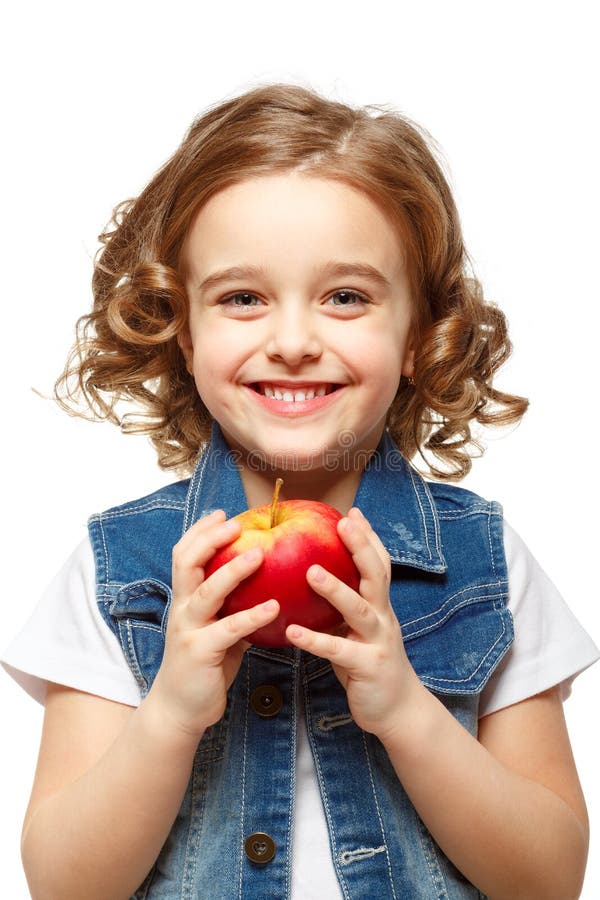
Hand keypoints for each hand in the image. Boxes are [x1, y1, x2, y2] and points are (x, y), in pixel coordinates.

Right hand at [149, 509, 279, 739]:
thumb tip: (267, 583)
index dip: (201, 530)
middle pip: (187, 561)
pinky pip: (229, 630)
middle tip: (237, 523)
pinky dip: (252, 616)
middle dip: (210, 538)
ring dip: (233, 570)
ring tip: (260, 554)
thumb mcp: (217, 628)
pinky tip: (274, 607)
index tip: (223, 512)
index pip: (185, 553)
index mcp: (184, 599)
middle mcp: (182, 609)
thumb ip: (232, 606)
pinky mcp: (201, 653)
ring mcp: (188, 630)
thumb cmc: (205, 666)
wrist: (179, 710)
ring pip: (207, 591)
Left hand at [286, 507, 423, 739]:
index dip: (368, 537)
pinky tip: (292, 633)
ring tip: (311, 571)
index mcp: (381, 605)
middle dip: (361, 547)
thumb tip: (315, 576)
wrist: (398, 710)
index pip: (379, 563)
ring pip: (360, 609)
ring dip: (336, 589)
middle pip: (377, 575)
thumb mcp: (360, 628)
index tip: (350, 512)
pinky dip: (315, 641)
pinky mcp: (368, 667)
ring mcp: (379, 641)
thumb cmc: (369, 663)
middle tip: (343, 523)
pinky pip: (339, 651)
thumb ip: (345, 604)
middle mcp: (384, 617)